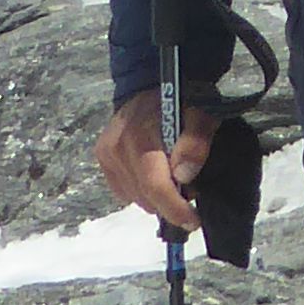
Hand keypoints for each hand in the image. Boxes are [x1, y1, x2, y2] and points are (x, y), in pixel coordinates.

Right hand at [98, 88, 215, 234]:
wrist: (152, 83)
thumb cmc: (182, 100)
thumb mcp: (201, 114)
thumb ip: (195, 142)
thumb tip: (183, 177)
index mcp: (141, 135)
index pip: (154, 184)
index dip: (174, 208)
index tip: (192, 221)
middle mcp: (117, 146)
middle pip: (144, 195)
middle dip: (169, 202)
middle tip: (190, 192)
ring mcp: (106, 153)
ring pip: (134, 197)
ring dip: (156, 197)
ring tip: (173, 179)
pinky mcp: (102, 157)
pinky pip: (123, 191)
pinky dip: (141, 190)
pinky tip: (154, 174)